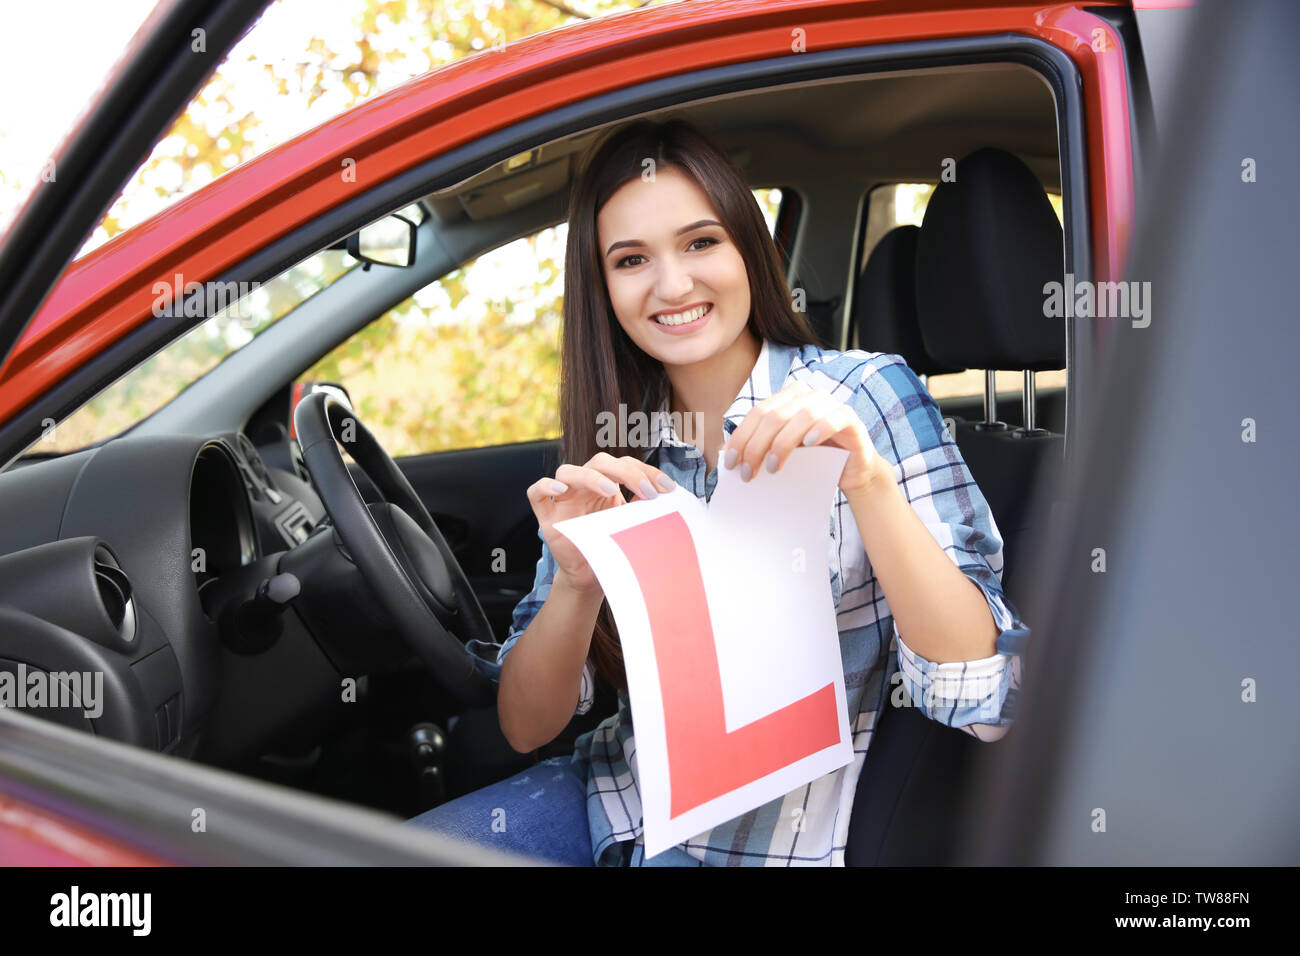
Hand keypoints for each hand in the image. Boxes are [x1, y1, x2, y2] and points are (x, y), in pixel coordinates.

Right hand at [526, 452, 675, 592]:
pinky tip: (560, 490)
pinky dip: (546, 486)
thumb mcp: (632, 526)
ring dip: (591, 476)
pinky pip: (536, 493)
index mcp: (606, 483)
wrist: (592, 576)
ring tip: (612, 491)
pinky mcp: (546, 516)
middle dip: (627, 472)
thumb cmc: (611, 547)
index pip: (624, 464)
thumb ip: (645, 510)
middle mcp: (584, 486)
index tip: (667, 488)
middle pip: (599, 462)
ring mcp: (563, 499)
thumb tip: (667, 498)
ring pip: (568, 471)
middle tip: (649, 492)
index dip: (646, 470)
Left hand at [722, 380, 891, 497]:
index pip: (758, 413)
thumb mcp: (782, 452)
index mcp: (788, 398)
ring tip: (773, 468)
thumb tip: (726, 455)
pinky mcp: (850, 418)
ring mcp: (831, 404)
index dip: (741, 437)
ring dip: (783, 443)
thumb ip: (760, 447)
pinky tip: (808, 444)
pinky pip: (834, 418)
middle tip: (748, 473)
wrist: (850, 471)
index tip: (730, 463)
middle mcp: (808, 396)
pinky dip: (819, 429)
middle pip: (775, 415)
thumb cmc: (813, 460)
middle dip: (757, 446)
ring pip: (802, 415)